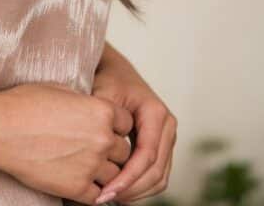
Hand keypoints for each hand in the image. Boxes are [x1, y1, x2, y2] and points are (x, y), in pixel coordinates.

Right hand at [0, 81, 134, 203]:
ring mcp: (91, 165)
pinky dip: (92, 190)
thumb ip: (86, 102)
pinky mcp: (77, 188)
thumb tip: (92, 109)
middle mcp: (103, 139)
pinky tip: (78, 180)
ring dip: (104, 171)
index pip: (127, 123)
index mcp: (102, 111)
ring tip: (85, 164)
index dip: (114, 125)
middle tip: (92, 147)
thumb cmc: (25, 104)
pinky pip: (99, 196)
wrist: (0, 128)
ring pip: (115, 175)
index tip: (101, 127)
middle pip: (123, 151)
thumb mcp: (61, 90)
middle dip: (110, 149)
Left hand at [90, 54, 176, 202]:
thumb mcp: (103, 93)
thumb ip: (102, 119)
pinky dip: (139, 186)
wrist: (114, 69)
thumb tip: (96, 150)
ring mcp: (167, 137)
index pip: (146, 156)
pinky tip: (117, 190)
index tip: (106, 191)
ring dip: (137, 192)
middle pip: (157, 171)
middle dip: (132, 190)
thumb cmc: (107, 78)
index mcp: (156, 113)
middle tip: (104, 199)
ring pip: (160, 177)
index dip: (127, 178)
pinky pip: (156, 174)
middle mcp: (167, 127)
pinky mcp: (160, 145)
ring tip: (109, 197)